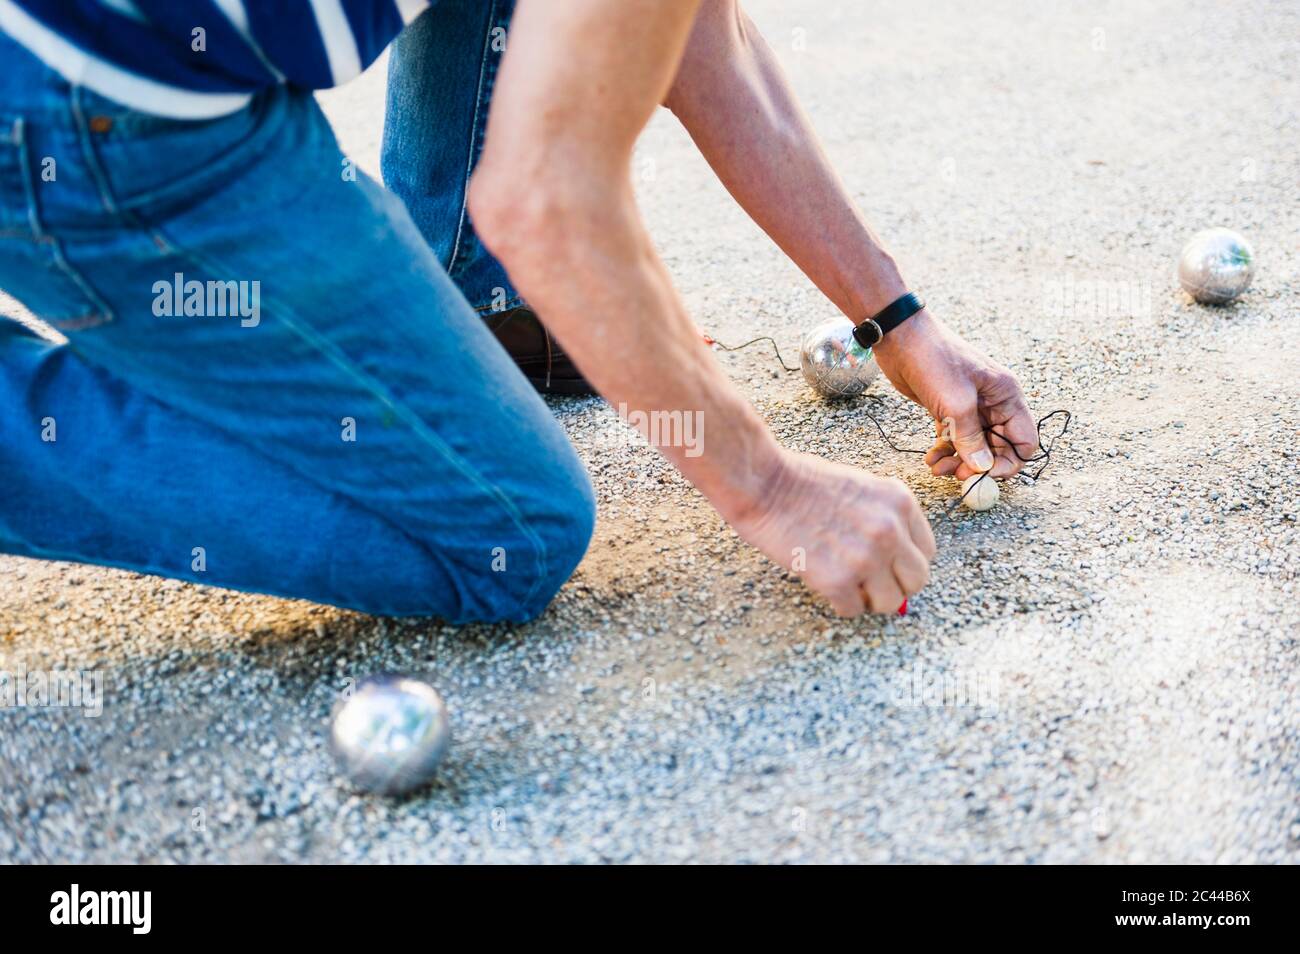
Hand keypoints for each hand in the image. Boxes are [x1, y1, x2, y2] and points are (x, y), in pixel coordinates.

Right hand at [733, 449, 936, 615]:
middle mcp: (890, 531)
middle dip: (894, 584)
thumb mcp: (862, 487)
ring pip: (890, 603)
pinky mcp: (836, 580)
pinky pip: (852, 610)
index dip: (904, 561)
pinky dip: (840, 603)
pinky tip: (824, 583)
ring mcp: (866, 557)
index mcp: (900, 503)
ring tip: (847, 584)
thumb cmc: (803, 481)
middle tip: (870, 581)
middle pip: (917, 581)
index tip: (887, 564)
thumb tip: (894, 562)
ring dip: (869, 599)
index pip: (926, 551)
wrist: (764, 482)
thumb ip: (884, 519)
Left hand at [871, 309, 1037, 479]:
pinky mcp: (948, 410)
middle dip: (978, 464)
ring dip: (957, 461)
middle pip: (997, 448)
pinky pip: (954, 440)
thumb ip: (971, 437)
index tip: (984, 473)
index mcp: (1006, 396)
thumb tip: (982, 466)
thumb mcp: (955, 402)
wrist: (901, 337)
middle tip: (956, 474)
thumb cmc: (933, 360)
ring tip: (936, 467)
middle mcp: (993, 403)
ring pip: (973, 446)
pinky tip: (931, 459)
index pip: (1024, 440)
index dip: (1008, 462)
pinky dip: (945, 452)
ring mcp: (970, 407)